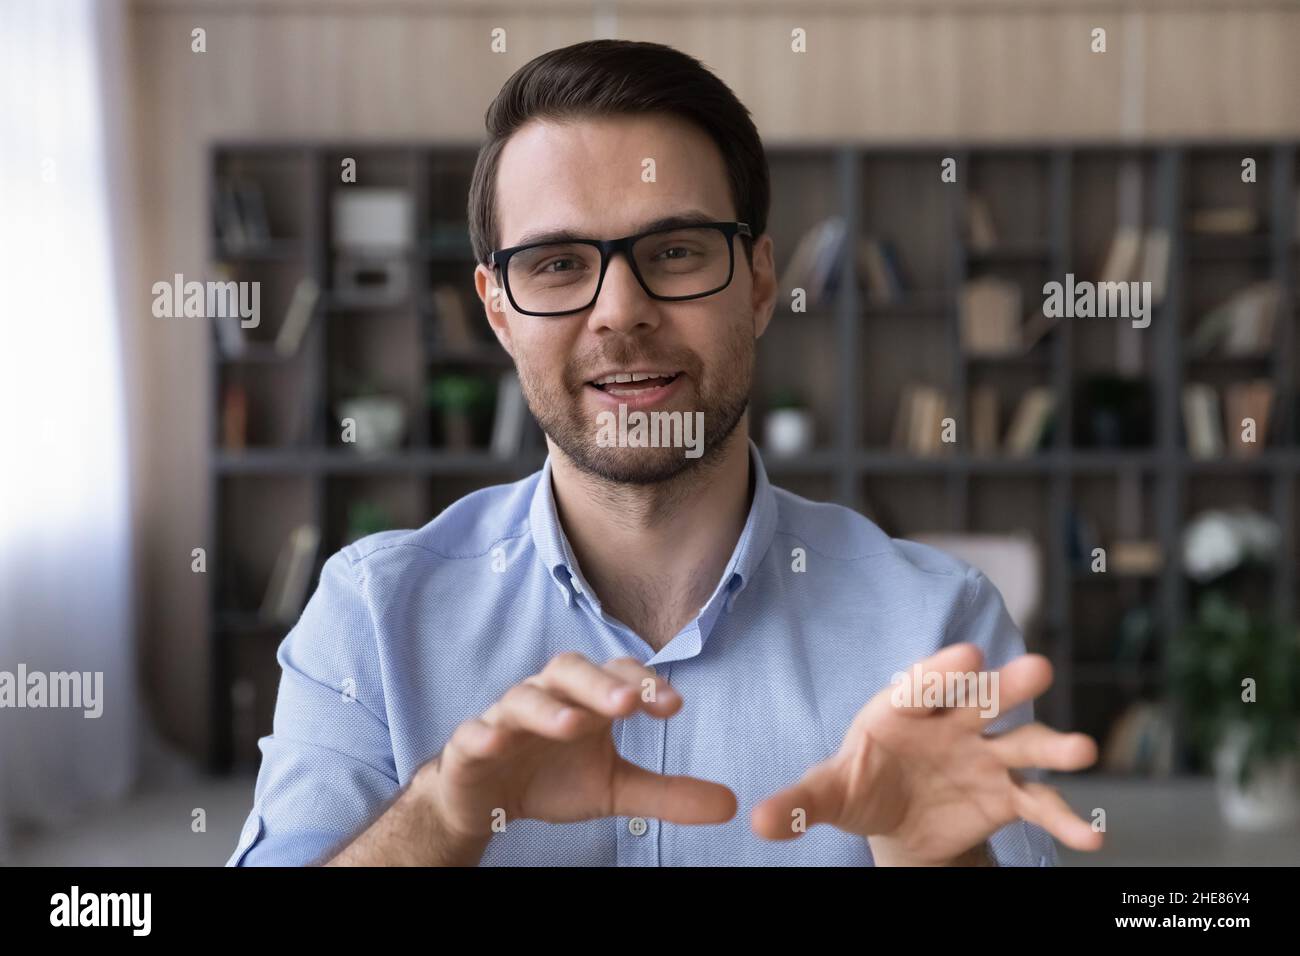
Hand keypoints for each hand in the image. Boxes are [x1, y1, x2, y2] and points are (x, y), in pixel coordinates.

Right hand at [417, 651, 736, 840]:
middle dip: (599, 683)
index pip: (618, 675)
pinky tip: (496, 742)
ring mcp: (505, 719)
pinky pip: (472, 732)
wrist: (485, 799)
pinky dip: (483, 734)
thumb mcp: (615, 789)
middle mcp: (548, 697)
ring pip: (523, 698)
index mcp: (586, 700)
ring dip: (548, 708)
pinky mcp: (470, 746)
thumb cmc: (554, 778)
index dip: (643, 684)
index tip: (674, 706)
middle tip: (628, 703)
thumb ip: (667, 794)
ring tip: (573, 725)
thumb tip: (731, 804)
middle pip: (570, 670)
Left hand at [751, 643, 1102, 863]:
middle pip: (981, 697)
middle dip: (1007, 684)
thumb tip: (759, 822)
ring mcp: (985, 754)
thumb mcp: (830, 793)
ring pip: (1023, 741)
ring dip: (1052, 745)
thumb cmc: (861, 787)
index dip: (943, 670)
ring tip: (1082, 751)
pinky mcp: (1008, 793)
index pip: (921, 684)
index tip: (968, 655)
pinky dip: (1063, 816)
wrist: (898, 820)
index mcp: (902, 708)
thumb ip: (801, 802)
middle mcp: (952, 722)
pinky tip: (1090, 837)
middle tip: (1038, 670)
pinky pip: (1038, 800)